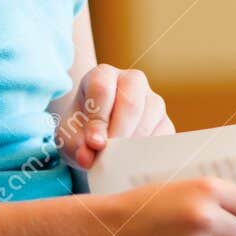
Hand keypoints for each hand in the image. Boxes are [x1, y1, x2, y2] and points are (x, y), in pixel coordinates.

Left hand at [57, 63, 173, 167]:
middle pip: (131, 101)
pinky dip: (149, 151)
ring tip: (119, 160)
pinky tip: (134, 160)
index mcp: (103, 75)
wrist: (97, 137)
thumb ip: (75, 146)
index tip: (94, 143)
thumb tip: (87, 158)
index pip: (102, 89)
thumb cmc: (81, 131)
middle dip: (119, 131)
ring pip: (150, 116)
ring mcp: (152, 99)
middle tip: (109, 155)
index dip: (98, 118)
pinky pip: (164, 134)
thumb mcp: (69, 138)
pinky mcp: (165, 121)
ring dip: (134, 143)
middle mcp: (131, 80)